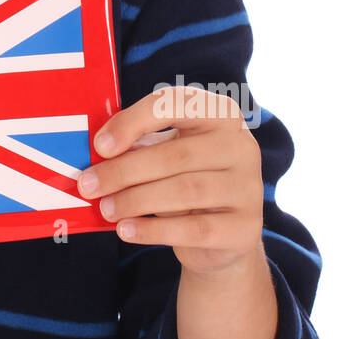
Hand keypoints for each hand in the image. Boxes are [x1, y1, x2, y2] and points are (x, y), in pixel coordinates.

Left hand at [76, 85, 263, 275]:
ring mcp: (249, 187)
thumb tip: (95, 154)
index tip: (100, 146)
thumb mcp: (166, 153)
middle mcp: (241, 145)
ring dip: (135, 201)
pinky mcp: (246, 227)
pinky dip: (153, 230)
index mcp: (220, 113)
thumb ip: (137, 145)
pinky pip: (193, 228)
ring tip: (106, 209)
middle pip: (175, 154)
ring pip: (184, 191)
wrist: (223, 235)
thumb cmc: (185, 181)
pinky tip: (126, 230)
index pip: (175, 104)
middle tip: (89, 185)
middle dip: (124, 171)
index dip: (134, 121)